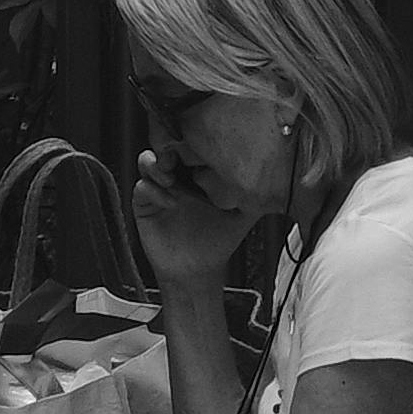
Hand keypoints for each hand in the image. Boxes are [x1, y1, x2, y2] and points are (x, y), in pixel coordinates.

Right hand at [131, 154, 255, 295]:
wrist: (199, 271)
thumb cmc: (218, 242)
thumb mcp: (241, 216)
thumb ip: (252, 197)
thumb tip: (271, 180)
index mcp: (196, 176)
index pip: (189, 147)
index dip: (191, 142)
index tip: (198, 145)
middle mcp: (176, 178)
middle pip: (165, 148)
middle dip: (169, 146)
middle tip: (177, 156)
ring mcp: (158, 190)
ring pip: (147, 162)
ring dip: (155, 164)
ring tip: (170, 179)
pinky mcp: (144, 206)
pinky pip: (141, 188)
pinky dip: (152, 190)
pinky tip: (170, 202)